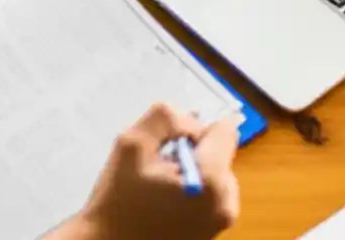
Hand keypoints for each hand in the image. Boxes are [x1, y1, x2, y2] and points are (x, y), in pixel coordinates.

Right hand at [53, 104, 240, 239]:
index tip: (168, 145)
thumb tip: (191, 119)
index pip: (223, 130)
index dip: (193, 129)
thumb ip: (165, 117)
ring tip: (157, 188)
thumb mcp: (132, 143)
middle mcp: (227, 203)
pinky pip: (210, 193)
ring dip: (190, 171)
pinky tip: (163, 202)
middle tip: (157, 169)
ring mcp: (223, 221)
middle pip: (220, 152)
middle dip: (191, 152)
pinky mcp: (214, 231)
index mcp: (212, 181)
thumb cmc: (117, 201)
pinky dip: (191, 189)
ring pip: (214, 171)